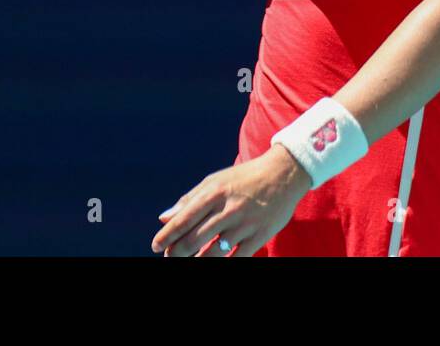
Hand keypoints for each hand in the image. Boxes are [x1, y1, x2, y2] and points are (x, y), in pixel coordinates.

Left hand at [152, 144, 310, 256]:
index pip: (184, 219)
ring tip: (189, 262)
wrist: (283, 174)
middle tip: (170, 257)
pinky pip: (237, 258)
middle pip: (195, 238)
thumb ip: (189, 200)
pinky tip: (212, 263)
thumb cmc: (243, 178)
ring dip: (197, 261)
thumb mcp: (214, 181)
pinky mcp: (260, 236)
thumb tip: (164, 219)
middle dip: (178, 252)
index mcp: (214, 193)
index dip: (167, 236)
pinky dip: (222, 264)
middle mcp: (228, 208)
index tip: (156, 245)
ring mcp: (245, 224)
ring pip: (213, 252)